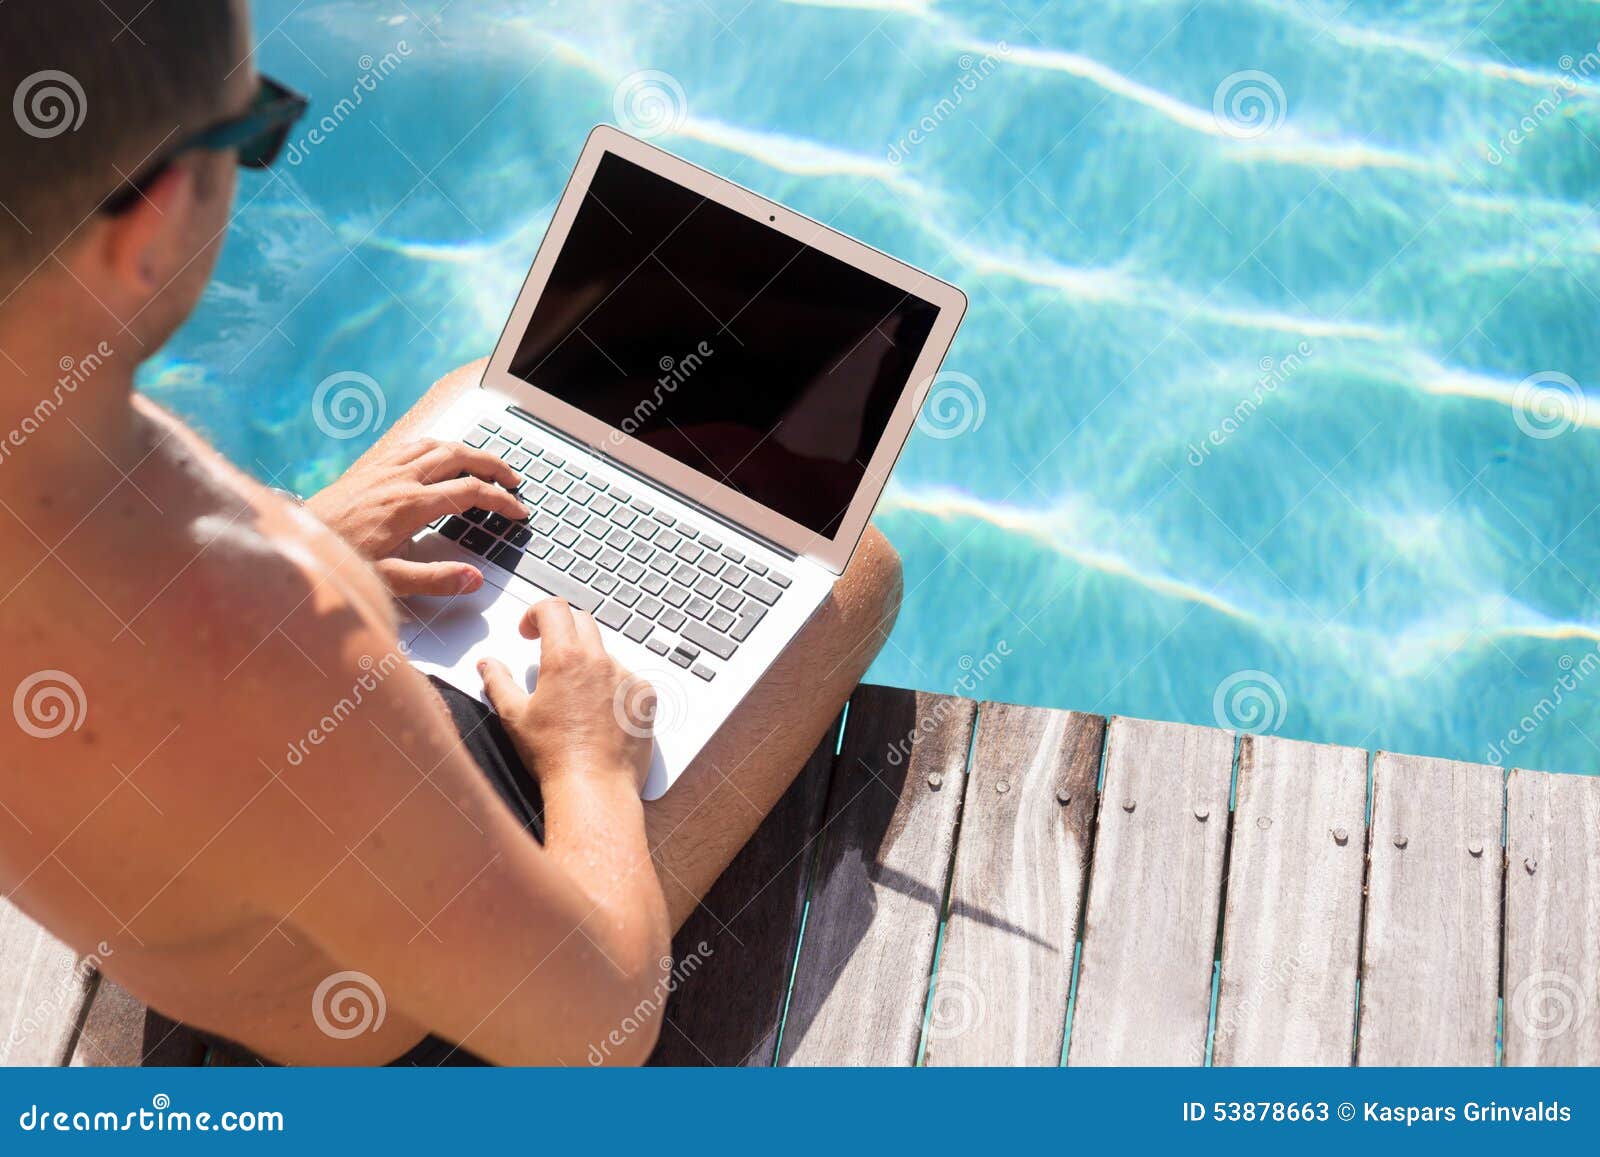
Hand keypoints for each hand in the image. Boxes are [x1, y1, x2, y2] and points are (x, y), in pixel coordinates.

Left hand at [304, 438, 527, 596]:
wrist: (294, 541)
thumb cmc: (338, 561)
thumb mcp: (389, 580)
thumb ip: (435, 579)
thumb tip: (473, 579)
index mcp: (411, 505)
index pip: (471, 492)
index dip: (502, 501)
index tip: (517, 511)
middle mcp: (400, 479)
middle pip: (460, 457)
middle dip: (494, 465)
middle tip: (514, 479)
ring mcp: (384, 469)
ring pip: (438, 445)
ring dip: (468, 451)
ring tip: (485, 464)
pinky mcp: (370, 467)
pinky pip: (413, 445)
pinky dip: (438, 446)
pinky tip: (441, 455)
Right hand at [477, 599, 653, 792]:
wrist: (594, 788)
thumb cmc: (553, 756)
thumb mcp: (513, 716)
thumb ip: (497, 681)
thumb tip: (487, 664)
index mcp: (566, 658)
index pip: (554, 608)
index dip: (536, 614)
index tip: (529, 632)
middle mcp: (600, 661)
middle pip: (582, 623)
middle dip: (562, 631)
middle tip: (547, 655)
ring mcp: (627, 678)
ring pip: (605, 653)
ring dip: (587, 662)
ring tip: (572, 698)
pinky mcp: (644, 697)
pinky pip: (627, 678)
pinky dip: (611, 686)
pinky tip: (598, 714)